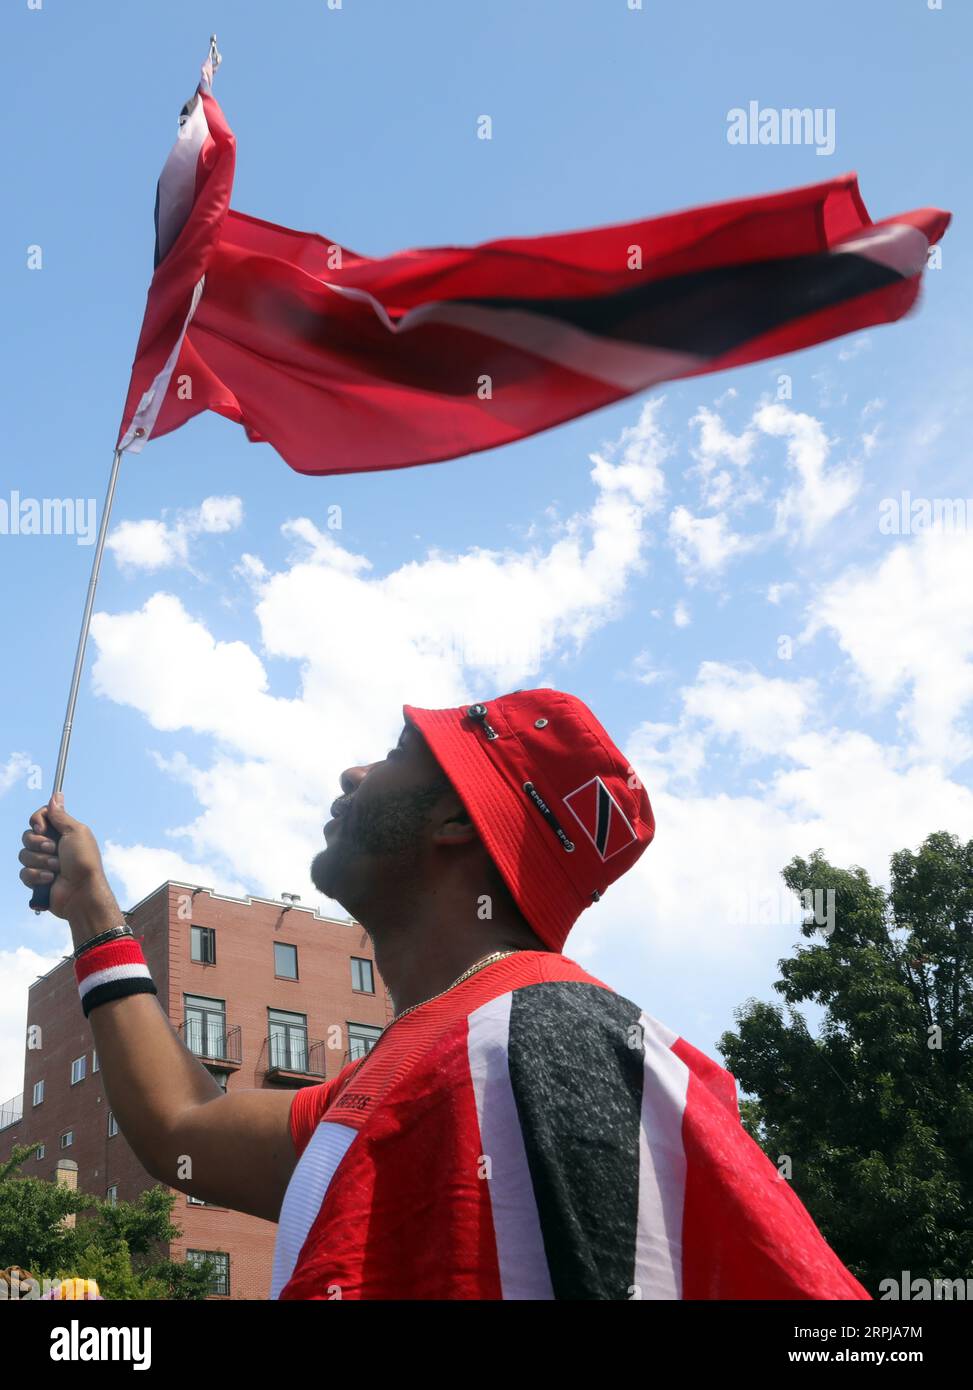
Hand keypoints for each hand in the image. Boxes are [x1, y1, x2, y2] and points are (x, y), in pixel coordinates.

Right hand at [19, 794, 119, 929]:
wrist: (81, 892)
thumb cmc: (83, 861)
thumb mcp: (75, 832)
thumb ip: (61, 815)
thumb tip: (56, 795)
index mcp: (62, 832)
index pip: (39, 818)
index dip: (37, 821)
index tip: (42, 828)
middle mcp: (51, 846)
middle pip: (28, 835)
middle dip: (38, 843)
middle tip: (54, 850)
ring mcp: (43, 863)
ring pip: (23, 854)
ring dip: (40, 861)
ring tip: (56, 868)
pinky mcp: (36, 879)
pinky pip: (23, 872)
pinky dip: (36, 876)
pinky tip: (49, 880)